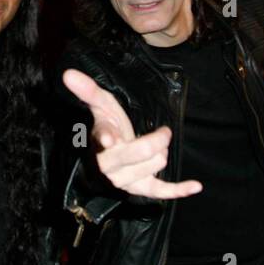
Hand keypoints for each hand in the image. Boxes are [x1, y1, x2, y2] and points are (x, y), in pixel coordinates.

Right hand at [62, 69, 202, 199]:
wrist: (112, 155)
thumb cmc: (109, 127)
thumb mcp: (102, 106)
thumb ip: (88, 90)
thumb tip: (68, 73)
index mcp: (99, 141)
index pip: (103, 136)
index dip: (106, 137)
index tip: (108, 139)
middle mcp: (109, 165)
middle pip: (141, 152)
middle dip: (158, 138)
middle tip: (165, 131)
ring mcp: (124, 180)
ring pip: (155, 165)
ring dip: (161, 153)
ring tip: (153, 149)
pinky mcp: (140, 189)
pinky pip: (160, 191)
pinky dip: (178, 189)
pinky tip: (195, 185)